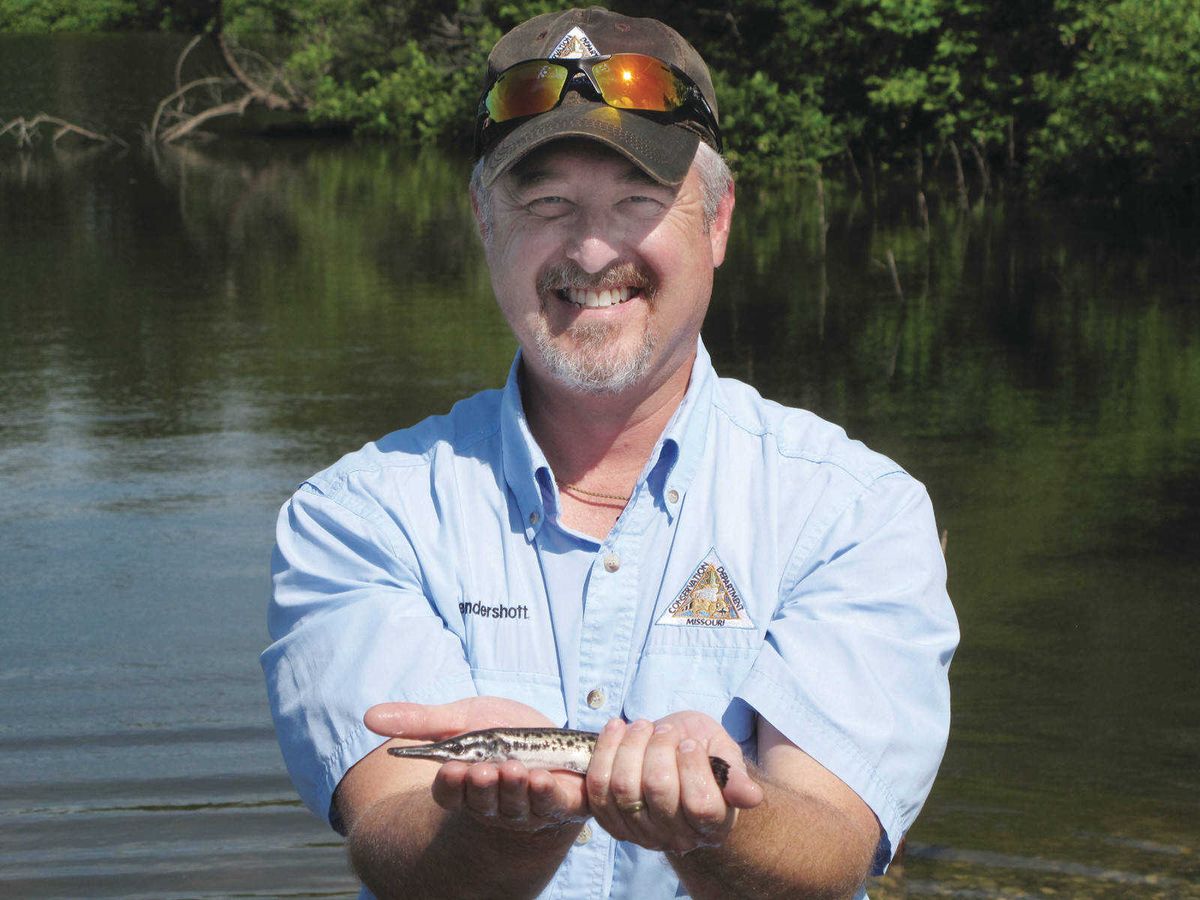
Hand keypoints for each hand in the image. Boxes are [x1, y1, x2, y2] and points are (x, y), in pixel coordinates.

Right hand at [365, 697, 588, 832]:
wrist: (558, 745)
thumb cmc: (504, 732)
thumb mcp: (461, 719)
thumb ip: (420, 721)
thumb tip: (368, 717)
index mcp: (464, 784)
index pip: (449, 793)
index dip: (449, 785)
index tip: (449, 770)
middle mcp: (493, 802)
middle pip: (481, 802)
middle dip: (481, 787)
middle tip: (482, 770)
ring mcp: (526, 807)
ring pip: (514, 805)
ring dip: (512, 788)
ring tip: (512, 769)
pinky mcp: (559, 804)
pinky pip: (549, 805)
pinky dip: (544, 793)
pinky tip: (542, 778)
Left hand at [585, 711, 763, 852]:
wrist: (677, 761)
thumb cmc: (705, 754)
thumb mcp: (725, 753)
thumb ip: (735, 773)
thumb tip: (752, 796)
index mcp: (712, 824)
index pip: (700, 805)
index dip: (693, 767)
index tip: (690, 743)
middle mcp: (677, 837)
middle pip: (657, 790)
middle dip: (659, 747)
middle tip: (666, 730)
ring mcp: (642, 833)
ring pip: (624, 788)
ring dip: (630, 746)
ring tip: (642, 726)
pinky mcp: (612, 822)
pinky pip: (597, 790)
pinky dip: (604, 752)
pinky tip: (616, 729)